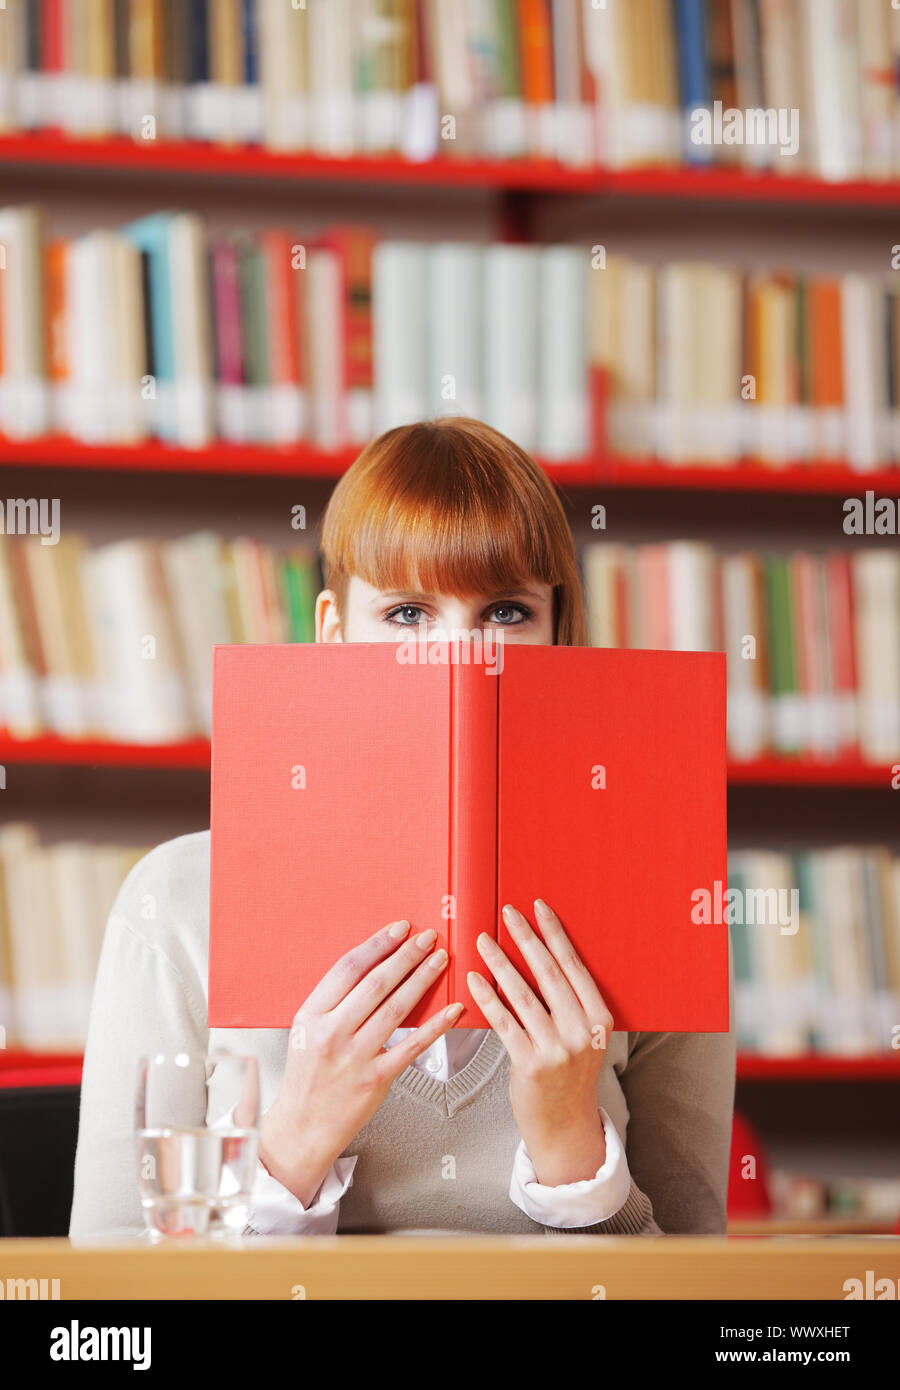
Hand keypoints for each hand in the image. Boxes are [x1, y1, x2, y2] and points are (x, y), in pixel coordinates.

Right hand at [255, 921, 459, 1206]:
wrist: (301, 1128)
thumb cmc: (307, 1076)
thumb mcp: (304, 1031)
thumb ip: (333, 1002)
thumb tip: (373, 965)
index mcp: (310, 1016)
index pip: (348, 968)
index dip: (377, 944)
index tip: (399, 929)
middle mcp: (331, 1034)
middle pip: (376, 983)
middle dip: (406, 956)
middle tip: (428, 938)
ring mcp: (354, 1057)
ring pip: (396, 1009)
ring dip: (422, 980)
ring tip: (440, 961)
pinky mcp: (376, 1080)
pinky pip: (412, 1045)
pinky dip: (436, 1025)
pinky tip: (452, 1009)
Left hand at [466, 898, 613, 1187]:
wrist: (565, 1126)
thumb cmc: (570, 1075)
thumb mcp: (585, 1037)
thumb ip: (570, 1003)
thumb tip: (541, 954)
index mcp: (600, 1019)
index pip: (574, 966)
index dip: (554, 934)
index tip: (538, 908)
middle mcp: (583, 1032)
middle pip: (548, 973)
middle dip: (525, 937)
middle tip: (508, 912)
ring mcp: (557, 1049)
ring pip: (522, 994)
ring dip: (500, 962)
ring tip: (483, 940)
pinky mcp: (531, 1064)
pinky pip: (504, 1021)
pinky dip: (487, 997)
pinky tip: (475, 979)